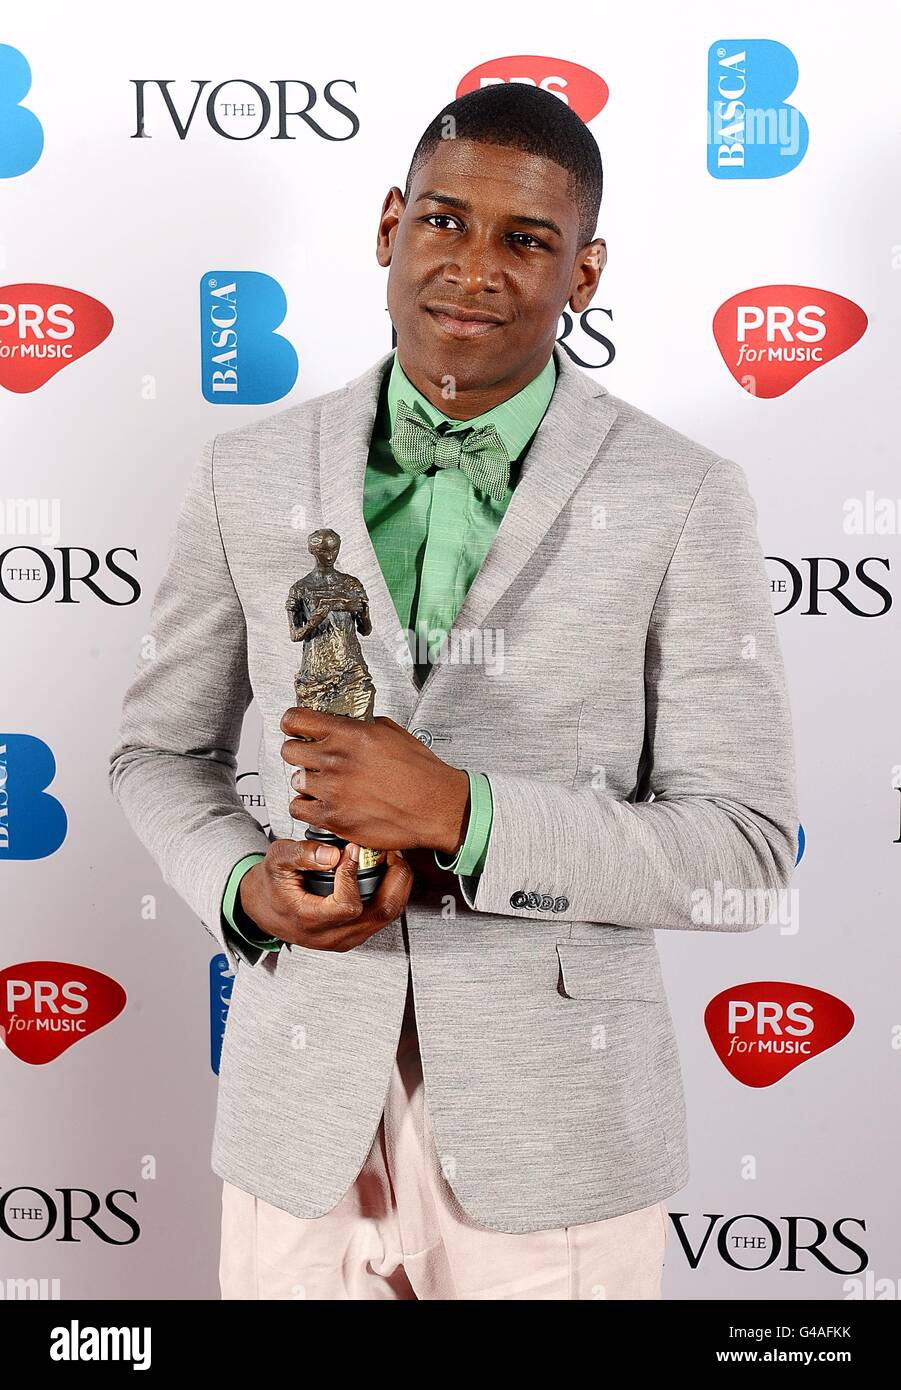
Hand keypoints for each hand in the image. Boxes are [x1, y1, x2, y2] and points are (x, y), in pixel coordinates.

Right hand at [239, 838, 412, 951]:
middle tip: (389, 851)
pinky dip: (391, 892)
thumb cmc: (273, 885)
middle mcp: (332, 935)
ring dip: (397, 884)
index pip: (347, 905)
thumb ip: (302, 854)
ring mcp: (346, 938)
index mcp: (310, 920)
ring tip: (390, 858)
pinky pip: (384, 916)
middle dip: (393, 878)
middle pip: (380, 912)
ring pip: (387, 915)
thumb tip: (333, 854)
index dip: (354, 876)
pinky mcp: (355, 935)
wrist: (266, 908)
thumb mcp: (277, 860)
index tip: (351, 851)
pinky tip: (386, 871)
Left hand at [280, 707, 469, 854]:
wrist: (436, 807)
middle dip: (299, 752)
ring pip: (295, 780)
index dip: (293, 723)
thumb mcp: (393, 733)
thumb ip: (363, 726)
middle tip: (311, 758)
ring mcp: (332, 790)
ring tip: (324, 784)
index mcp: (349, 734)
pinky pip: (298, 808)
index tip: (296, 728)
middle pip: (289, 750)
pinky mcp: (333, 818)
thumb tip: (346, 725)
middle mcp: (336, 760)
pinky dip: (307, 806)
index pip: (295, 719)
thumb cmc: (421, 773)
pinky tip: (322, 804)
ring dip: (307, 781)